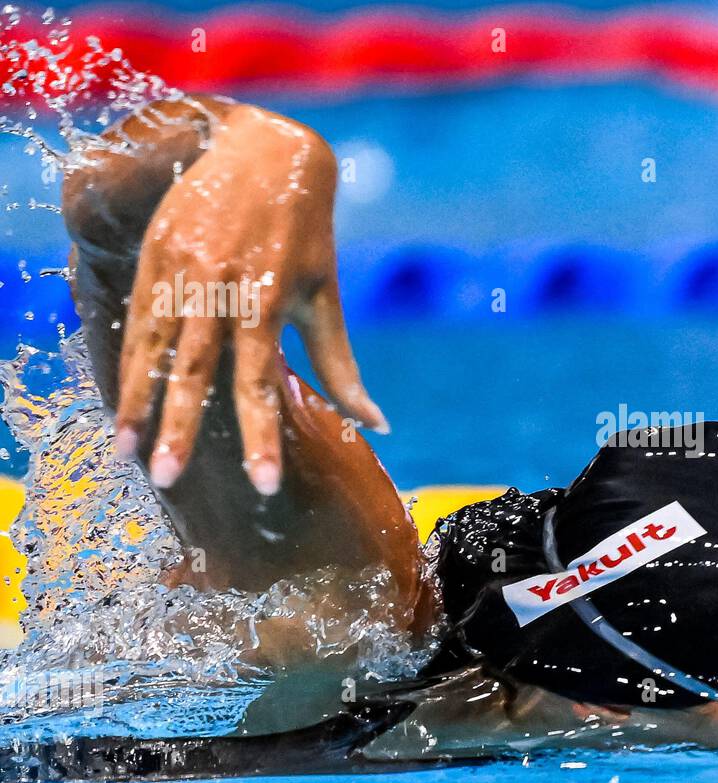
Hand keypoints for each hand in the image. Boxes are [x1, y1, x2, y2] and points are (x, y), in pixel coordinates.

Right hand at [113, 105, 386, 495]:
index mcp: (267, 301)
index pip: (260, 384)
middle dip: (180, 428)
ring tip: (128, 452)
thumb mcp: (324, 295)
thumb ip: (340, 366)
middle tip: (167, 478)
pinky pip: (138, 320)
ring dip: (139, 402)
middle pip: (196, 371)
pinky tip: (123, 403)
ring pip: (155, 348)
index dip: (261, 436)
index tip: (261, 483)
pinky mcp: (156, 255)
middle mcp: (220, 288)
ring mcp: (182, 271)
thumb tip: (378, 424)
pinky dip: (129, 363)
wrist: (264, 148)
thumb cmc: (304, 232)